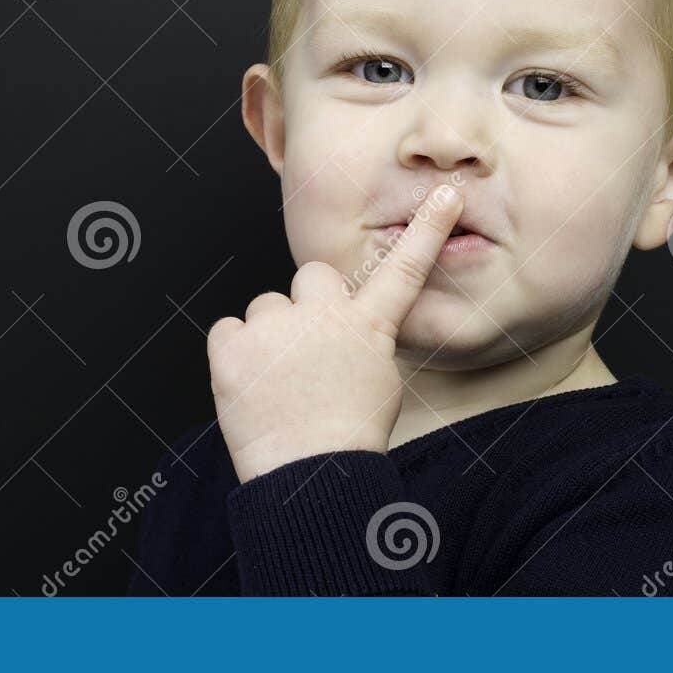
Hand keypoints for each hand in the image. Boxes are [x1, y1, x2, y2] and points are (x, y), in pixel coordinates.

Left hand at [207, 182, 463, 482]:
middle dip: (306, 304)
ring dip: (268, 336)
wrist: (308, 478)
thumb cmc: (346, 439)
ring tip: (278, 384)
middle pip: (312, 277)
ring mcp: (275, 328)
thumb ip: (361, 343)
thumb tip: (343, 332)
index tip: (446, 194)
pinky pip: (226, 331)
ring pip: (265, 308)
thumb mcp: (377, 385)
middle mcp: (323, 316)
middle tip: (306, 350)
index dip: (427, 229)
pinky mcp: (232, 346)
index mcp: (367, 328)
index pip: (404, 269)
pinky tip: (250, 386)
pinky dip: (232, 354)